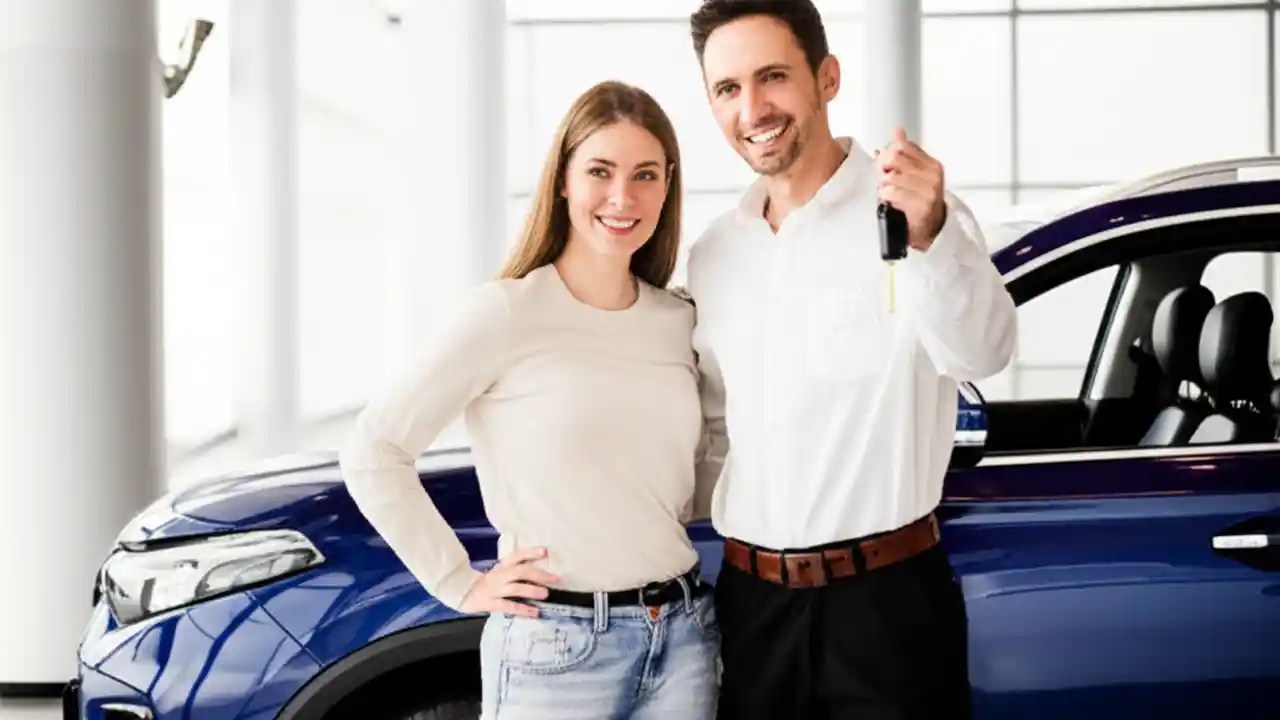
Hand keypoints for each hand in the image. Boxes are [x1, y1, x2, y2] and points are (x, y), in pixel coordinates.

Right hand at [459, 546, 560, 617]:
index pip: (516, 556)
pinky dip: (523, 609)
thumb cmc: (484, 584)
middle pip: (520, 571)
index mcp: (501, 567)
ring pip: (515, 588)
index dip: (530, 552)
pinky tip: (534, 613)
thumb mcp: (497, 573)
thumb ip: (513, 572)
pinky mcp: (490, 603)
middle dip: (539, 574)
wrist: (460, 593)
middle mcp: (499, 576)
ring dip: (532, 590)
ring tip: (545, 594)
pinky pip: (508, 606)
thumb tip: (538, 573)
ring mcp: (494, 590)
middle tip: (555, 578)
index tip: (545, 550)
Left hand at [875, 126, 946, 250]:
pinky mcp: (921, 206)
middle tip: (883, 181)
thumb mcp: (914, 175)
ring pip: (890, 177)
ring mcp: (929, 191)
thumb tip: (899, 130)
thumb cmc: (918, 202)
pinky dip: (885, 198)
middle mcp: (933, 176)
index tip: (886, 167)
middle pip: (894, 158)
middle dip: (883, 169)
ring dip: (883, 188)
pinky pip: (891, 192)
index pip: (902, 145)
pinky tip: (891, 203)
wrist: (930, 230)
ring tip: (888, 196)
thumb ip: (906, 152)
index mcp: (932, 165)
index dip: (887, 154)